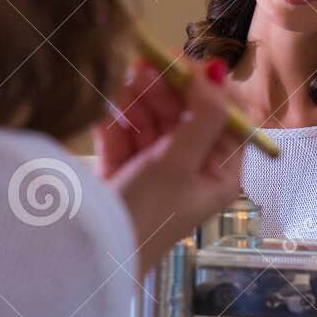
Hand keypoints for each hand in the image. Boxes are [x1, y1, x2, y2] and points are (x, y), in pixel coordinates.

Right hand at [94, 58, 243, 272]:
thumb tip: (217, 71)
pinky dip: (114, 121)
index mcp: (218, 174)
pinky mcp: (122, 171)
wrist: (92, 254)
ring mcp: (155, 170)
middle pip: (183, 115)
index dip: (206, 87)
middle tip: (143, 64)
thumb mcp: (180, 162)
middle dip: (164, 90)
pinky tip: (104, 107)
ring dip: (136, 100)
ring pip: (150, 121)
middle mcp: (191, 170)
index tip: (184, 62)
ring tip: (121, 79)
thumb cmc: (147, 214)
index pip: (223, 119)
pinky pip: (123, 135)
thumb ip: (203, 115)